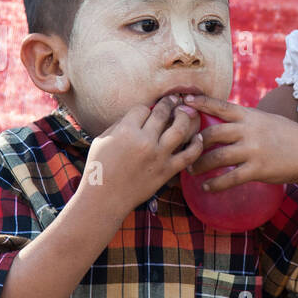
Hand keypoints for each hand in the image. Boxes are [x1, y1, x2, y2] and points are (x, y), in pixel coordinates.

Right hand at [84, 95, 202, 215]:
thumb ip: (121, 125)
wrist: (105, 198)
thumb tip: (139, 115)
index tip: (149, 110)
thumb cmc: (99, 168)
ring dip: (185, 117)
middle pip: (163, 113)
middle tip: (175, 99)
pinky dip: (197, 144)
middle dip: (170, 103)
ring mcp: (158, 156)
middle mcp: (144, 141)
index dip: (147, 108)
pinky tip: (198, 137)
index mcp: (125, 131)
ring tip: (186, 113)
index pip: (143, 108)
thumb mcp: (102, 139)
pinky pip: (189, 155)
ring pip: (180, 129)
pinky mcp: (167, 171)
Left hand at [182, 93, 297, 192]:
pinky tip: (206, 187)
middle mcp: (249, 131)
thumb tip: (224, 116)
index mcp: (250, 116)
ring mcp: (253, 150)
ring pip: (216, 157)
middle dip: (193, 142)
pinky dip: (215, 184)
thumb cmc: (287, 137)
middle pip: (211, 133)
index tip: (183, 101)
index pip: (221, 106)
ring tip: (190, 171)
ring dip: (199, 165)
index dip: (201, 103)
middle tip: (182, 149)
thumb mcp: (267, 120)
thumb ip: (246, 119)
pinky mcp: (257, 169)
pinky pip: (230, 178)